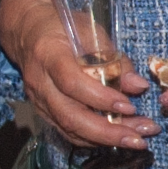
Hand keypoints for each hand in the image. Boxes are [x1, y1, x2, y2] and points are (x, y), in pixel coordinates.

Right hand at [0, 0, 153, 150]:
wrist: (28, 32)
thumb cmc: (63, 27)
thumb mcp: (92, 32)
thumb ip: (115, 60)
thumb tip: (139, 86)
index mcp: (49, 55)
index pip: (72, 83)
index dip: (101, 98)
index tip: (130, 106)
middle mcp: (40, 82)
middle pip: (70, 116)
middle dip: (107, 132)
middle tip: (139, 139)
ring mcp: (39, 101)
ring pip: (70, 129)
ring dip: (106, 139)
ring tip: (136, 140)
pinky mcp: (43, 112)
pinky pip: (68, 131)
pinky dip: (94, 139)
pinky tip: (117, 137)